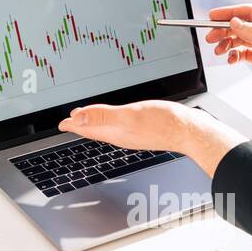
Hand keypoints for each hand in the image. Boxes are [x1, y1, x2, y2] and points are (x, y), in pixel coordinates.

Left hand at [58, 101, 245, 177]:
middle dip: (81, 125)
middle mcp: (122, 135)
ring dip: (95, 124)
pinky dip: (111, 123)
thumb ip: (103, 116)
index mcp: (115, 132)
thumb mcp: (129, 115)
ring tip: (87, 121)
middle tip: (69, 122)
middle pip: (95, 130)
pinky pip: (120, 127)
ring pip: (107, 130)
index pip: (89, 128)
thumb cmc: (164, 123)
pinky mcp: (144, 130)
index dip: (74, 124)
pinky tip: (116, 120)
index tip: (62, 123)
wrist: (189, 131)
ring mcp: (133, 134)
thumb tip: (78, 118)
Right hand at [205, 4, 251, 122]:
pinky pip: (242, 53)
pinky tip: (230, 60)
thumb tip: (235, 22)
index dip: (229, 13)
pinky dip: (234, 56)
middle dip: (224, 30)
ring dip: (227, 44)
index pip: (247, 12)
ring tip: (218, 51)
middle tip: (210, 37)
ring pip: (239, 40)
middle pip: (240, 26)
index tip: (213, 16)